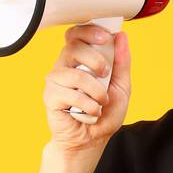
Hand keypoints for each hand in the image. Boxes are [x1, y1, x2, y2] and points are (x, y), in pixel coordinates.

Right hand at [43, 25, 131, 157]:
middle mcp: (65, 67)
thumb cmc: (104, 113)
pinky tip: (91, 113)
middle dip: (95, 60)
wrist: (92, 140)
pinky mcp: (50, 97)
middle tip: (105, 74)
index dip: (89, 31)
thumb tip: (121, 36)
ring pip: (75, 74)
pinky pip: (70, 94)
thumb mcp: (122, 86)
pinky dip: (87, 105)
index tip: (105, 38)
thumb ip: (122, 62)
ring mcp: (55, 81)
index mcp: (79, 60)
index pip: (76, 34)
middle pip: (73, 47)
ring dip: (96, 90)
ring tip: (101, 102)